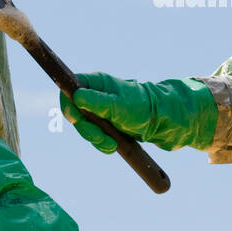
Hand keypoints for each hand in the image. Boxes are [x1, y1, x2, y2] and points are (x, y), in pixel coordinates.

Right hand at [59, 72, 217, 152]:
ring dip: (96, 140)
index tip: (78, 120)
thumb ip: (96, 101)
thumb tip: (76, 96)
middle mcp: (95, 95)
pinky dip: (101, 144)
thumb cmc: (142, 108)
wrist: (163, 121)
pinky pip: (95, 136)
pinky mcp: (106, 124)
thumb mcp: (118, 106)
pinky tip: (114, 146)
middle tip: (102, 139)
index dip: (68, 106)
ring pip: (84, 128)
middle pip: (74, 113)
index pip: (68, 90)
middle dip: (87, 130)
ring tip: (112, 145)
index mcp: (96, 83)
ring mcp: (100, 110)